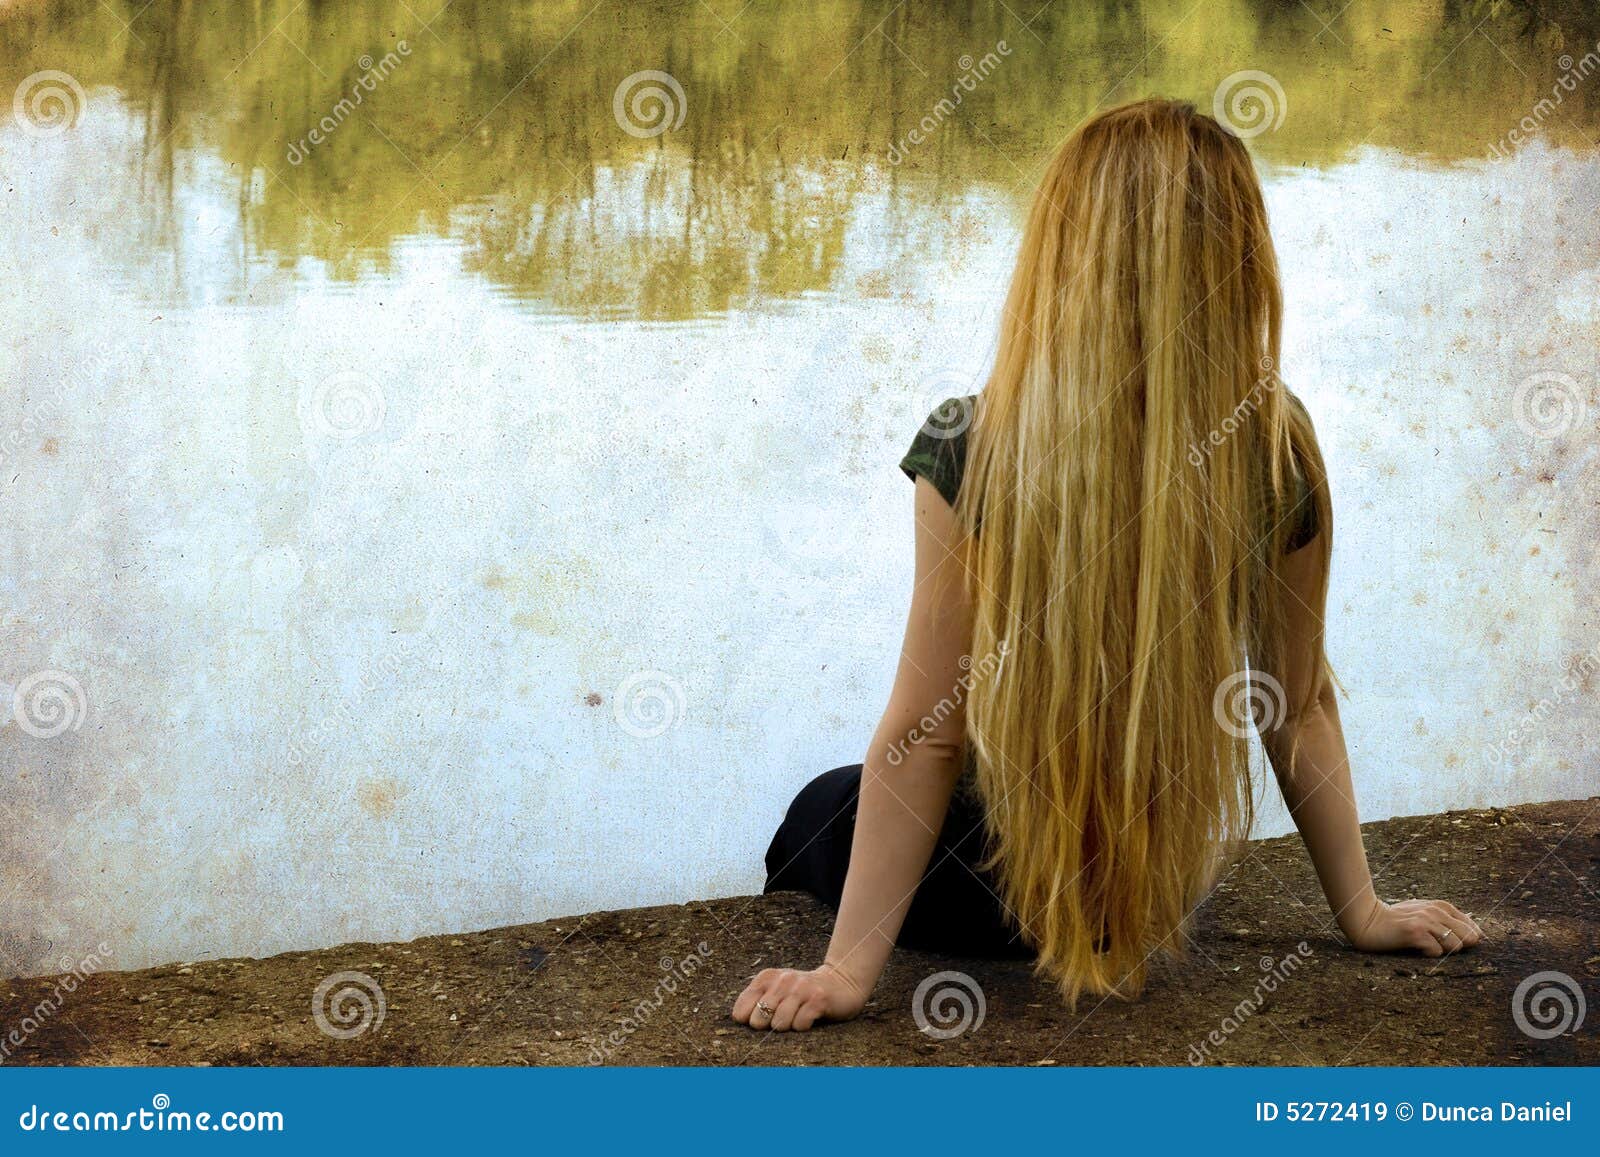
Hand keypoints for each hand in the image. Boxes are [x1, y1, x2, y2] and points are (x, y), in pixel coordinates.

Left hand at [731, 962, 867, 1031]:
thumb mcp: (776, 991)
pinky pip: (800, 1024)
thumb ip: (756, 1001)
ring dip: (788, 1027)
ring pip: (779, 1023)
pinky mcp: (818, 999)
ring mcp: (800, 988)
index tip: (763, 1019)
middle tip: (783, 1019)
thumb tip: (740, 1021)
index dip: (749, 1021)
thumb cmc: (802, 994)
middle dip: (768, 1027)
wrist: (840, 983)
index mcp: (766, 977)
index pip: (741, 1010)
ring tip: (797, 1017)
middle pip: (758, 1020)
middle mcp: (782, 979)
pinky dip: (803, 1027)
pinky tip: (810, 1018)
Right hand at [1343, 898, 1482, 956]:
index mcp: (1441, 906)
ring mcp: (1426, 921)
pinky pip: (1436, 952)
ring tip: (1426, 947)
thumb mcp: (1424, 914)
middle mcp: (1436, 911)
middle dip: (1459, 947)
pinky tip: (1416, 949)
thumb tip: (1474, 936)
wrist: (1368, 920)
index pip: (1472, 927)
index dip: (1467, 940)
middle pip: (1469, 937)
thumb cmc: (1397, 921)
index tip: (1452, 944)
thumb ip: (1446, 921)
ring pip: (1455, 946)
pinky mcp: (1415, 932)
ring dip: (1443, 952)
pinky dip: (1429, 955)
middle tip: (1439, 947)